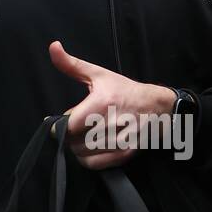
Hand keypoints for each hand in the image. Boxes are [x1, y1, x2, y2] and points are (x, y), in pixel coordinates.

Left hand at [47, 41, 176, 169]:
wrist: (157, 108)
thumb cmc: (126, 91)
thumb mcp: (99, 75)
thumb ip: (72, 65)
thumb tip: (53, 47)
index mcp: (102, 103)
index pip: (68, 125)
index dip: (62, 124)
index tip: (64, 121)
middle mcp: (111, 123)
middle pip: (73, 141)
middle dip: (71, 135)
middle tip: (78, 127)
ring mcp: (119, 142)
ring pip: (81, 153)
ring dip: (78, 147)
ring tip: (86, 135)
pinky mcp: (124, 154)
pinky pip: (93, 164)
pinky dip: (87, 158)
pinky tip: (92, 147)